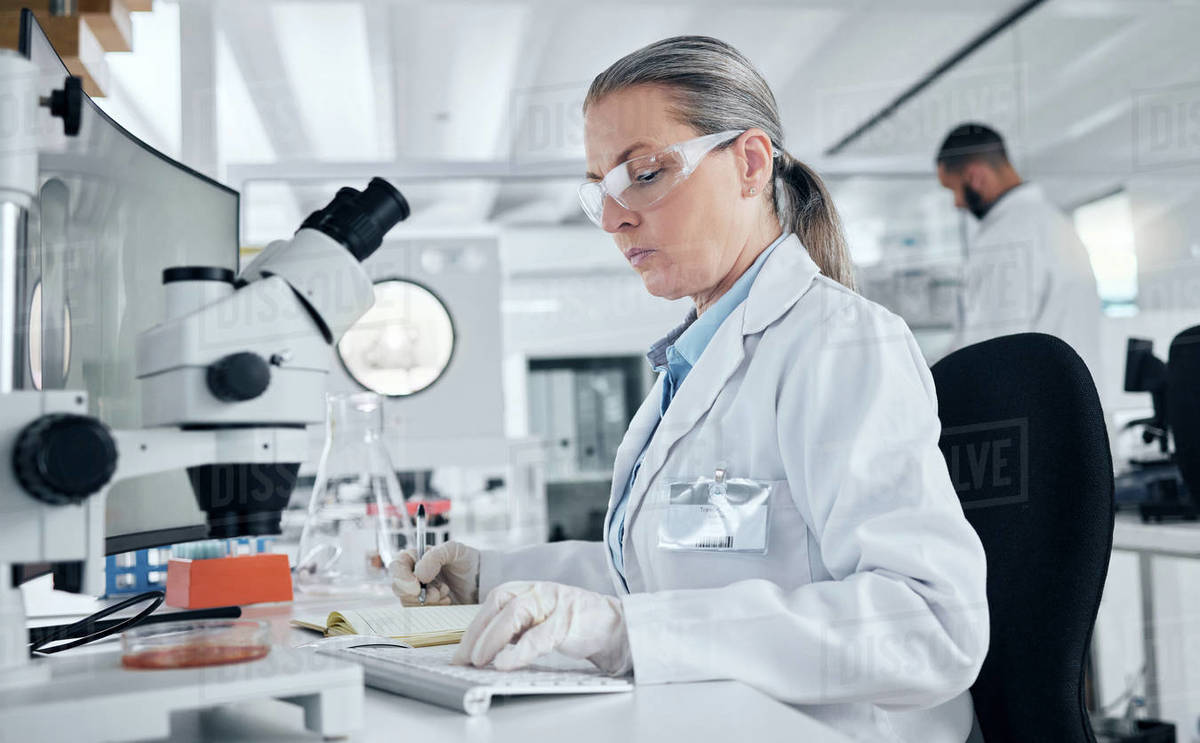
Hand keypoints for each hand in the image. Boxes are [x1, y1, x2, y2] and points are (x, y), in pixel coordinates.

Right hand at [388, 541, 479, 605]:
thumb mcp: (454, 550)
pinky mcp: (425, 606)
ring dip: (428, 600)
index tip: (416, 586)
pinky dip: (433, 608)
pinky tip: (446, 601)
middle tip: (436, 593)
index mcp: (415, 557)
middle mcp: (412, 575)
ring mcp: (417, 591)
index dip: (402, 577)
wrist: (480, 580)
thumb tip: (419, 574)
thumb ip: (435, 556)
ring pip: (408, 602)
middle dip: (417, 593)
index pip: (397, 566)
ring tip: (445, 593)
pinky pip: (420, 612)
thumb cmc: (466, 561)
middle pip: (399, 587)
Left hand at [452, 581, 631, 673]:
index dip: (474, 626)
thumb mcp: (538, 621)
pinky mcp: (569, 621)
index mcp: (529, 590)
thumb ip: (514, 629)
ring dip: (494, 637)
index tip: (460, 653)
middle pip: (500, 602)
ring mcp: (555, 603)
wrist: (612, 625)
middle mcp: (540, 591)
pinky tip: (507, 663)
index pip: (494, 601)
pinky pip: (541, 635)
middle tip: (464, 658)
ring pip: (517, 612)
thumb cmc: (572, 624)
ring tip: (480, 660)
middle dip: (478, 631)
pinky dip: (521, 651)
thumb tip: (481, 650)